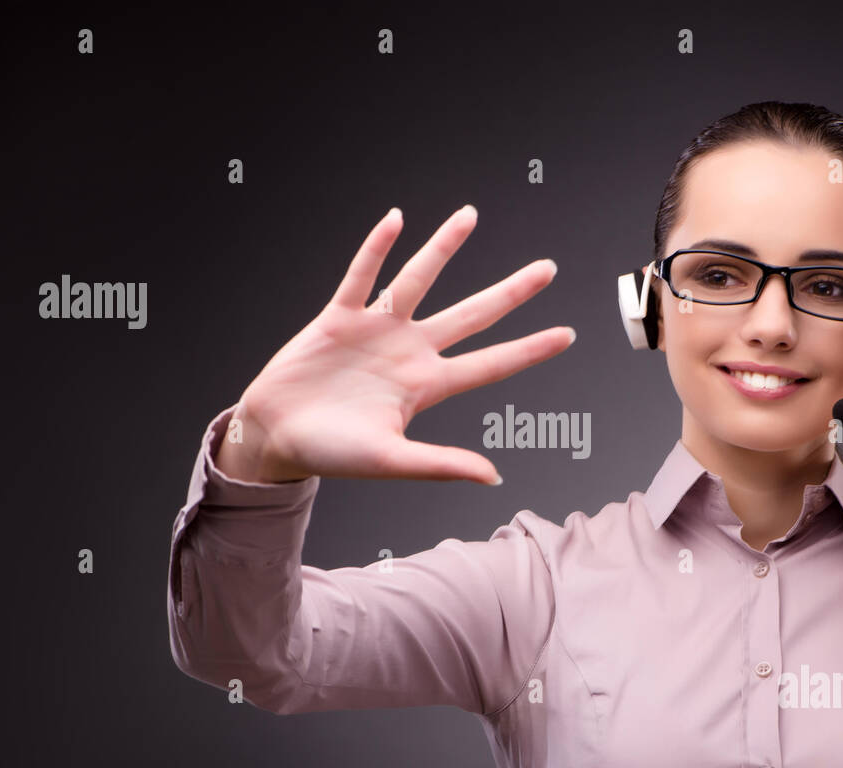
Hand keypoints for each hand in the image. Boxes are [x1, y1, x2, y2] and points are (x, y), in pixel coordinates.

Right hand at [218, 205, 573, 484]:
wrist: (275, 437)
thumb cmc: (331, 454)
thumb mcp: (390, 460)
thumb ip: (441, 464)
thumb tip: (493, 477)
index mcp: (426, 386)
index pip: (491, 363)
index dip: (529, 350)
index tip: (567, 335)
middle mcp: (409, 351)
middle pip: (472, 314)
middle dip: (511, 292)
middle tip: (548, 268)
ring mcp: (376, 330)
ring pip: (418, 280)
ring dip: (443, 248)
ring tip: (470, 216)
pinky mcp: (339, 317)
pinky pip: (362, 276)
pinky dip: (376, 248)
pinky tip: (396, 220)